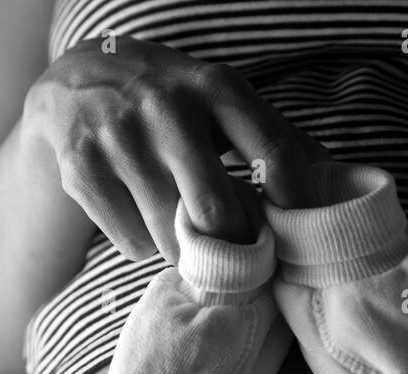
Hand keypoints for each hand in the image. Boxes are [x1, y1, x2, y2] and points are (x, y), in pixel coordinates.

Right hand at [23, 36, 329, 261]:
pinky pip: (131, 241)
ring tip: (185, 236)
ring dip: (185, 251)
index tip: (301, 238)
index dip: (293, 202)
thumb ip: (274, 137)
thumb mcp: (220, 99)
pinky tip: (142, 220)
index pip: (272, 150)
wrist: (73, 83)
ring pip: (170, 235)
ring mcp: (119, 136)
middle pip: (216, 210)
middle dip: (230, 246)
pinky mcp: (81, 167)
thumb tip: (334, 185)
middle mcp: (167, 106)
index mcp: (215, 87)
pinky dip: (143, 245)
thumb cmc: (168, 101)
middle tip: (236, 257)